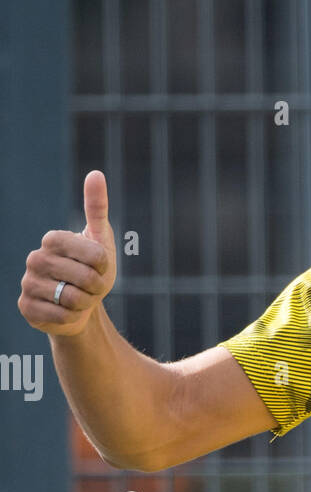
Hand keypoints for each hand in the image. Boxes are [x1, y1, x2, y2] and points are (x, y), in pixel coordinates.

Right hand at [18, 170, 116, 336]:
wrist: (81, 307)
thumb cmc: (92, 272)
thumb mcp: (101, 241)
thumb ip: (97, 208)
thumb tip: (96, 173)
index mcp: (52, 239)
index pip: (94, 255)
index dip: (103, 267)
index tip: (98, 267)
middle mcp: (35, 258)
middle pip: (84, 278)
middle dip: (96, 288)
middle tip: (90, 287)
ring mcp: (28, 283)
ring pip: (72, 299)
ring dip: (85, 303)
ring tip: (79, 299)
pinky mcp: (26, 307)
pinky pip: (60, 316)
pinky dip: (72, 317)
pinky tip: (66, 312)